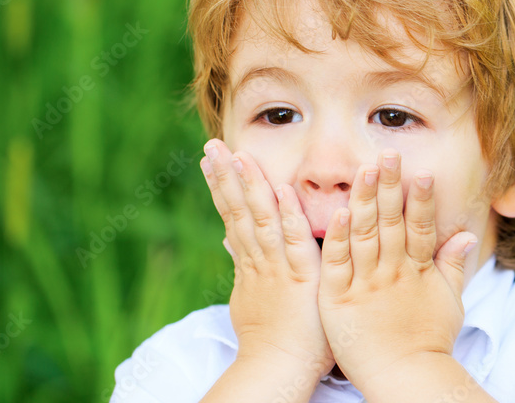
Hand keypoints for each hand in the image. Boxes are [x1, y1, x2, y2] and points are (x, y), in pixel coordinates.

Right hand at [199, 138, 334, 379]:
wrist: (278, 369)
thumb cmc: (273, 340)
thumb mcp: (249, 299)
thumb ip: (242, 266)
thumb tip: (227, 242)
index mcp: (251, 264)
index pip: (234, 217)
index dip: (223, 187)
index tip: (212, 159)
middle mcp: (260, 261)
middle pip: (239, 211)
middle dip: (225, 177)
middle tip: (213, 145)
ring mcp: (278, 267)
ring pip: (261, 218)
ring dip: (249, 186)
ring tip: (236, 155)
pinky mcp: (301, 276)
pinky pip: (293, 240)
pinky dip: (287, 214)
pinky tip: (281, 189)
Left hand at [316, 148, 477, 385]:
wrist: (404, 378)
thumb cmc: (427, 342)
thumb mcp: (449, 302)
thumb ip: (452, 265)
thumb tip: (466, 234)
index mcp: (417, 271)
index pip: (419, 226)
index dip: (421, 199)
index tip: (421, 171)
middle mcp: (392, 273)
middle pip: (391, 222)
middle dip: (390, 186)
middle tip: (388, 154)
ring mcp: (365, 284)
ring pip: (364, 235)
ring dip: (365, 200)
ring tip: (365, 170)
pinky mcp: (338, 299)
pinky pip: (337, 264)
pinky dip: (337, 238)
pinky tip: (339, 213)